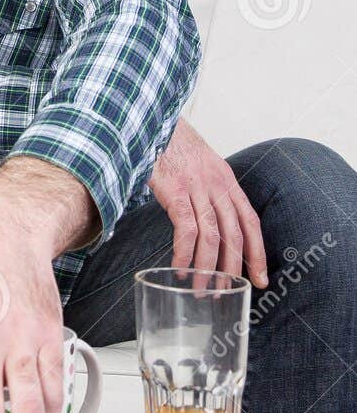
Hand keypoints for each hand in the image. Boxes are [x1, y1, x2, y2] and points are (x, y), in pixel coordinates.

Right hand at [150, 118, 267, 286]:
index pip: (250, 222)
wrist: (151, 120)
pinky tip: (179, 268)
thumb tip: (208, 223)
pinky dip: (184, 253)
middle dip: (234, 268)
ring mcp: (196, 187)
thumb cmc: (171, 146)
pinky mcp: (174, 190)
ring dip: (207, 268)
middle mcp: (217, 185)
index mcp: (227, 180)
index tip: (261, 278)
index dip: (257, 252)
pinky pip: (185, 229)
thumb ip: (209, 191)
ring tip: (201, 289)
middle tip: (229, 292)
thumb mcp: (201, 165)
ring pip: (211, 237)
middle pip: (234, 234)